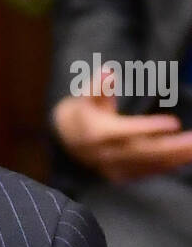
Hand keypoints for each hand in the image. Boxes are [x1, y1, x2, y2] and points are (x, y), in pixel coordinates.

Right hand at [52, 70, 191, 181]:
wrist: (66, 140)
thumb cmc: (83, 111)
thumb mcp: (86, 95)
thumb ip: (98, 85)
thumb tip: (108, 72)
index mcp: (97, 132)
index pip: (127, 131)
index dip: (150, 128)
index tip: (174, 123)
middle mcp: (106, 153)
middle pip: (143, 152)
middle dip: (172, 147)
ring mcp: (113, 167)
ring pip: (148, 164)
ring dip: (175, 158)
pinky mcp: (121, 174)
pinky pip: (147, 172)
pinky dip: (167, 166)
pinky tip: (185, 158)